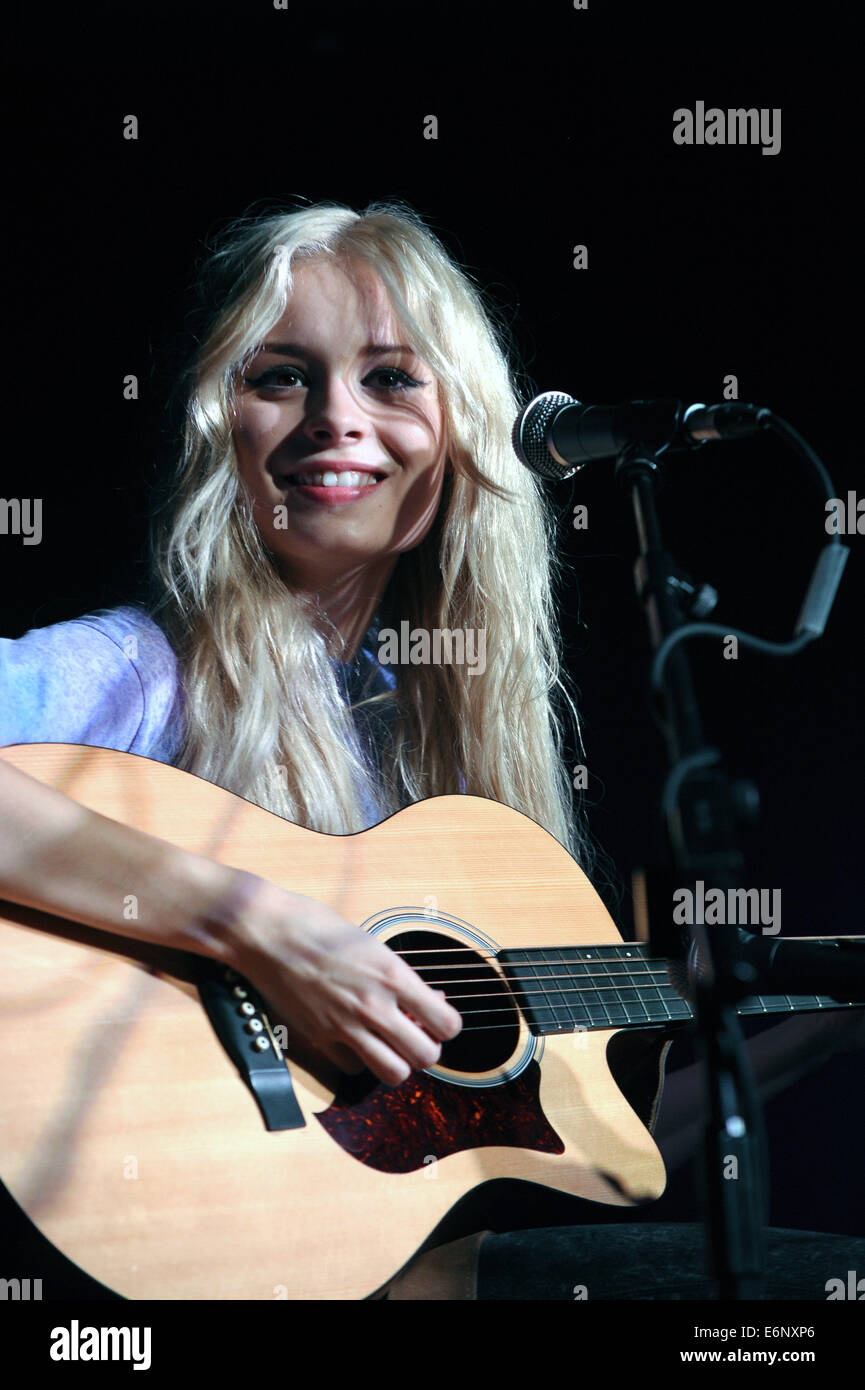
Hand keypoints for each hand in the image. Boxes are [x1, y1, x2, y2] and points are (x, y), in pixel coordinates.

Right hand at [219, 874, 462, 1085]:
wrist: (267, 932)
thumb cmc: (319, 927)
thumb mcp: (372, 944)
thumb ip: (401, 977)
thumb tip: (428, 1000)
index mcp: (393, 975)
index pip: (447, 1024)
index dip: (446, 1025)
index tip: (436, 1017)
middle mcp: (374, 1005)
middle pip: (426, 1057)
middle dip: (426, 1048)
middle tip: (414, 1033)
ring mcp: (346, 1025)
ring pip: (394, 1073)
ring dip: (397, 1062)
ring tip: (389, 1044)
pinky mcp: (320, 1037)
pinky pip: (353, 1068)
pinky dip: (358, 1060)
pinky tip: (355, 1039)